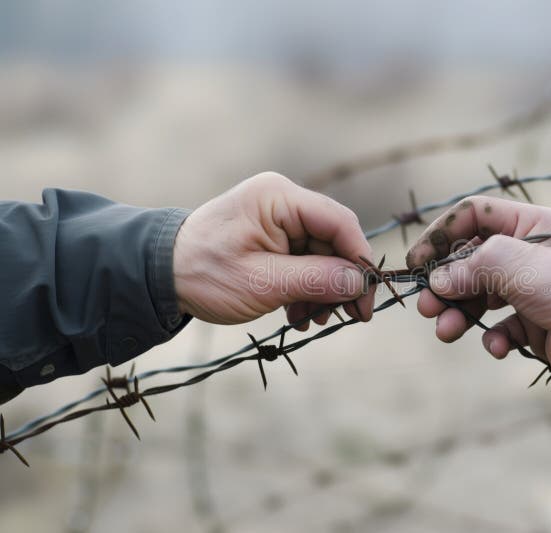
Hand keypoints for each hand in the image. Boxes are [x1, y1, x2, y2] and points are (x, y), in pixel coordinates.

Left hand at [173, 172, 374, 326]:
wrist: (159, 278)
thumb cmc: (204, 275)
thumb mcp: (263, 283)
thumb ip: (316, 280)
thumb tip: (360, 283)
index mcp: (279, 197)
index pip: (339, 222)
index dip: (359, 260)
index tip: (367, 298)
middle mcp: (283, 201)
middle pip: (334, 240)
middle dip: (340, 282)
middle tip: (346, 317)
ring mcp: (279, 219)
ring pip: (323, 255)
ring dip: (324, 290)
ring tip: (310, 320)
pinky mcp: (274, 237)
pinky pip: (306, 261)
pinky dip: (307, 288)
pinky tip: (297, 313)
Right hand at [405, 196, 550, 385]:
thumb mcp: (515, 264)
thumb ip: (470, 267)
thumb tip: (437, 282)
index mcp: (528, 225)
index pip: (472, 216)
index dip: (441, 234)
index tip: (419, 261)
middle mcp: (525, 254)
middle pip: (467, 262)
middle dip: (444, 285)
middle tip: (427, 306)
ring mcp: (527, 290)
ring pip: (477, 298)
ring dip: (458, 315)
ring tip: (446, 331)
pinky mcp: (532, 324)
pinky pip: (499, 328)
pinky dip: (493, 338)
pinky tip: (499, 345)